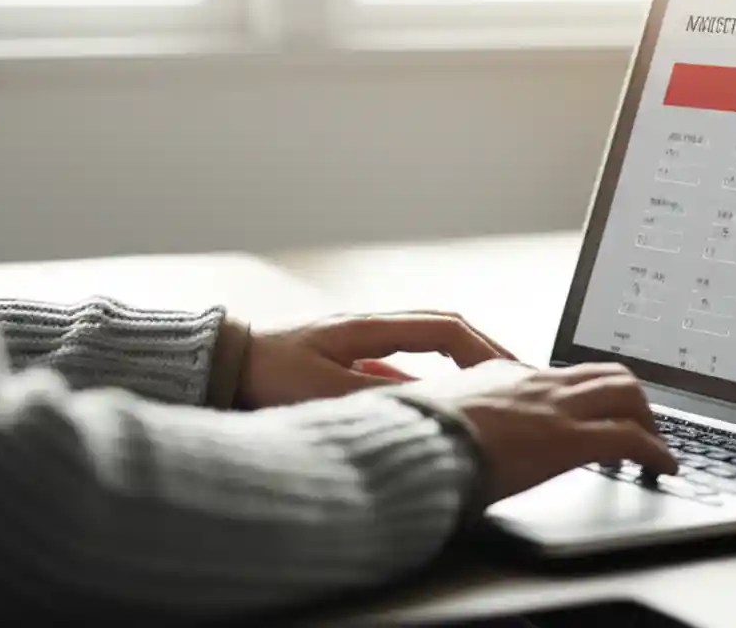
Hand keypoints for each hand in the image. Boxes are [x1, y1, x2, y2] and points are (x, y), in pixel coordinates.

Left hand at [236, 311, 515, 408]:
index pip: (446, 328)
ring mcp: (361, 342)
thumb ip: (375, 399)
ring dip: (461, 368)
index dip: (485, 348)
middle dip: (486, 354)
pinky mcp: (349, 360)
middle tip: (517, 378)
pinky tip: (439, 405)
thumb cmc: (262, 371)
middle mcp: (371, 327)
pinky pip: (404, 365)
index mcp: (370, 327)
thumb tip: (427, 408)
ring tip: (490, 394)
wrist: (218, 361)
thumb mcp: (321, 391)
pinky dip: (432, 382)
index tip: (512, 370)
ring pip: (427, 349)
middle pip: (447, 332)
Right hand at [399, 360, 677, 504]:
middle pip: (605, 373)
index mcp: (502, 375)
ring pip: (626, 393)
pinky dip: (655, 452)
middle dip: (632, 399)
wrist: (408, 446)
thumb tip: (446, 434)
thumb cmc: (410, 439)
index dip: (588, 394)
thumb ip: (453, 418)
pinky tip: (663, 468)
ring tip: (655, 447)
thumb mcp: (431, 417)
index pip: (562, 376)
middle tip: (642, 426)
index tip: (596, 414)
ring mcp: (554, 407)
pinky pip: (630, 438)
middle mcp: (535, 382)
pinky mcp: (567, 439)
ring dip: (648, 419)